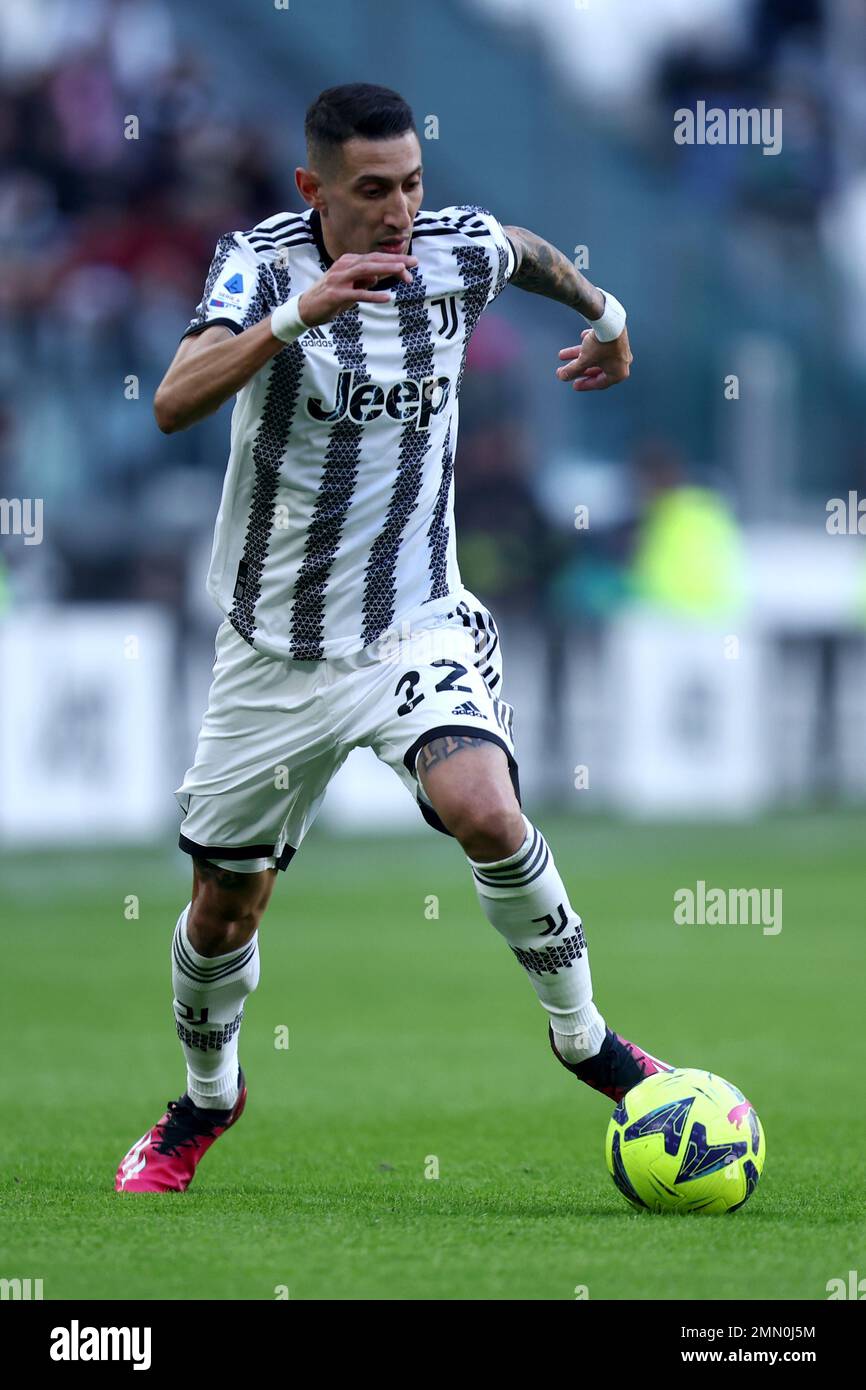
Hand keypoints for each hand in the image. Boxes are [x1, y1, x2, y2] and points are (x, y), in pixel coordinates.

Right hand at [298, 252, 417, 326]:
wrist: (306, 309)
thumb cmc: (330, 297)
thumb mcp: (350, 286)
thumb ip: (364, 280)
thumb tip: (379, 276)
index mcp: (349, 262)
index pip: (375, 258)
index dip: (395, 259)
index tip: (412, 262)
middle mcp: (344, 266)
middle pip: (374, 260)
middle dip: (395, 261)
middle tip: (414, 262)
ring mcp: (339, 279)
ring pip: (366, 271)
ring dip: (386, 270)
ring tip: (403, 271)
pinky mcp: (336, 294)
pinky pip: (357, 294)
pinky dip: (373, 295)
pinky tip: (387, 298)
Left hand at [555, 325, 632, 390]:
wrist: (610, 322)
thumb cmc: (601, 345)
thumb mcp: (584, 360)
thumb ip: (573, 370)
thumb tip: (562, 377)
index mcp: (618, 373)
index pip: (599, 383)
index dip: (584, 384)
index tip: (574, 385)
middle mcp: (622, 362)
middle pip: (596, 369)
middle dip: (578, 369)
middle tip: (566, 371)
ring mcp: (620, 349)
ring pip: (596, 355)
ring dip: (579, 355)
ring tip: (562, 355)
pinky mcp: (617, 337)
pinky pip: (601, 343)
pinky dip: (590, 343)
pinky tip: (582, 337)